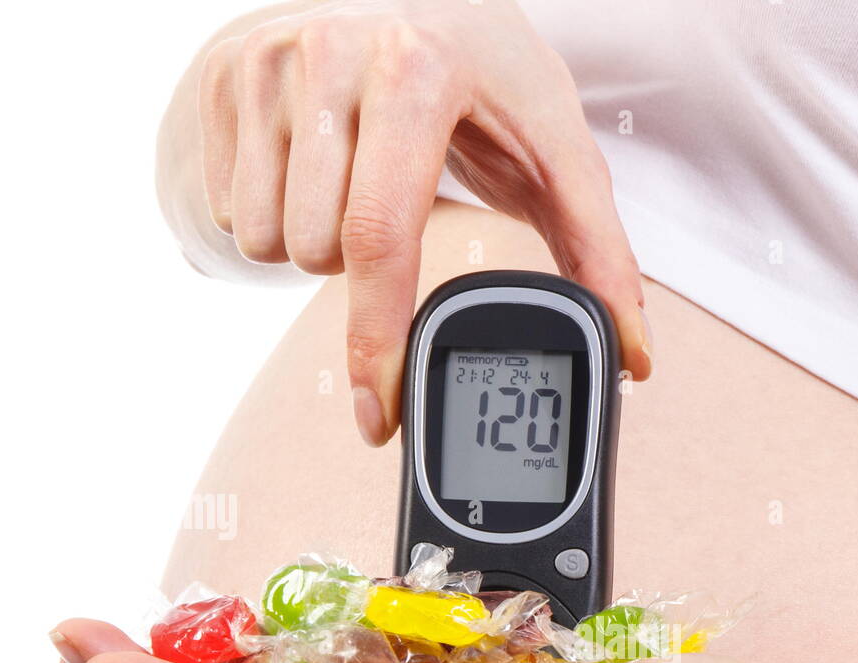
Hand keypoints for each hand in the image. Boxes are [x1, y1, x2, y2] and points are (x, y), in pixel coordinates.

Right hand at [197, 0, 651, 444]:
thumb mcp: (558, 151)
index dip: (376, 339)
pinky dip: (275, 213)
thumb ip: (601, 256)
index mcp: (416, 71)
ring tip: (357, 187)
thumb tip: (634, 356)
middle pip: (319, 253)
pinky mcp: (222, 76)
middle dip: (360, 270)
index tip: (377, 416)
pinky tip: (315, 170)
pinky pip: (230, 212)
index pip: (379, 236)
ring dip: (315, 243)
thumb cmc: (492, 80)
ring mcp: (265, 59)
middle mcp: (331, 52)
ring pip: (269, 240)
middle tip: (395, 211)